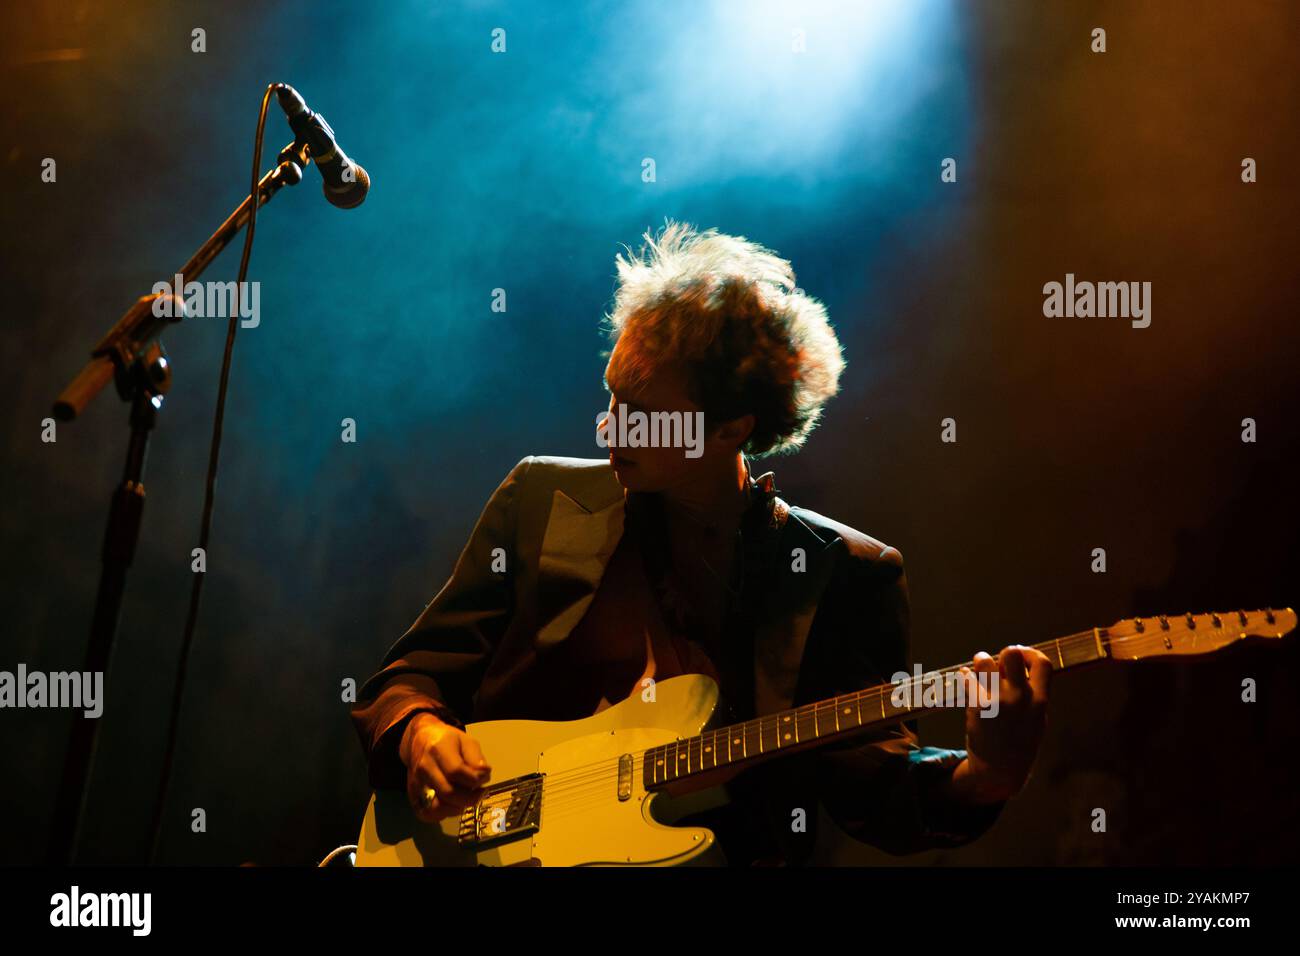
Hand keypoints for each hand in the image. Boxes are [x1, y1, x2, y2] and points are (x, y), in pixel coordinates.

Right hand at [399, 712, 491, 821]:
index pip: (456, 771)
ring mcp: (416, 783)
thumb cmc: (447, 740)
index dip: (475, 779)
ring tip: (467, 798)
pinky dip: (443, 814)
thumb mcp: (467, 741)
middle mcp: (424, 768)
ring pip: (437, 808)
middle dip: (470, 797)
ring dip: (457, 807)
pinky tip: (454, 804)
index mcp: (438, 749)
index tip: (485, 778)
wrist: (420, 740)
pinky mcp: (412, 795)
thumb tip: (484, 776)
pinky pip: (427, 814)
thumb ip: (477, 759)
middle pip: (448, 792)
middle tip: (480, 792)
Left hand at [957, 645, 1050, 800]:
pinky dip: (964, 675)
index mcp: (1040, 701)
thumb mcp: (1036, 719)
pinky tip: (965, 678)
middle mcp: (1021, 698)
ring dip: (979, 659)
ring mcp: (999, 702)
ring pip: (985, 662)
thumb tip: (1016, 664)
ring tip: (978, 665)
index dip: (1031, 653)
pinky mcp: (979, 707)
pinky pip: (967, 679)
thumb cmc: (1017, 742)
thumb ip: (1031, 693)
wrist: (999, 770)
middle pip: (1012, 654)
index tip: (1022, 655)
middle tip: (998, 661)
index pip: (1043, 663)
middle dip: (1004, 653)